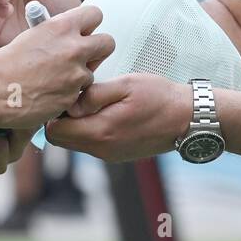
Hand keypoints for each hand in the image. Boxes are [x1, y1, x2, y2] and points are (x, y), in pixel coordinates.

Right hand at [0, 4, 113, 129]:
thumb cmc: (5, 64)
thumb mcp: (31, 36)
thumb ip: (54, 34)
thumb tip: (67, 35)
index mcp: (61, 27)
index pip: (95, 13)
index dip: (89, 23)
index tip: (82, 30)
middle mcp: (74, 48)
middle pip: (108, 42)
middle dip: (98, 49)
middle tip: (83, 55)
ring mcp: (75, 75)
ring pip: (92, 72)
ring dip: (79, 75)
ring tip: (56, 79)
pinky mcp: (72, 98)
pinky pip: (80, 93)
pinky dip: (69, 94)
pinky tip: (51, 93)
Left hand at [46, 74, 191, 163]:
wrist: (187, 118)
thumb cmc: (158, 96)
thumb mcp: (126, 84)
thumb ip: (94, 95)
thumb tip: (70, 105)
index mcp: (101, 132)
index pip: (54, 131)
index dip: (53, 111)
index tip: (64, 93)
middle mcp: (102, 150)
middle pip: (61, 139)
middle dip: (60, 118)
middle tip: (74, 95)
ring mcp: (109, 155)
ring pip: (75, 142)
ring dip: (75, 124)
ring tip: (91, 101)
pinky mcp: (116, 154)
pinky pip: (90, 144)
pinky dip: (89, 129)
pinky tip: (103, 111)